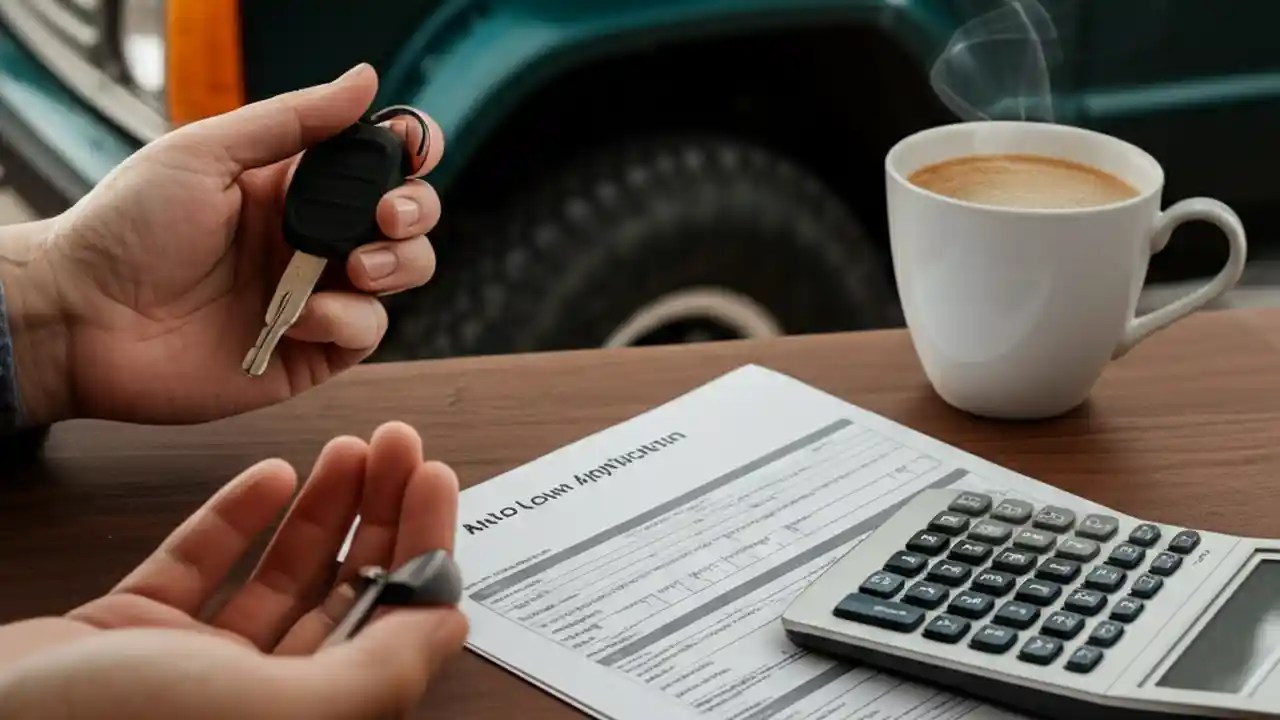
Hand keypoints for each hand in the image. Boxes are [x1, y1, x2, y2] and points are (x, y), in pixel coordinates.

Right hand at [0, 422, 467, 718]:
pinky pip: (199, 569)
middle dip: (380, 512)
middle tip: (401, 442)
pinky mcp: (129, 637)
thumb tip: (452, 627)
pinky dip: (236, 519)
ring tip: (352, 445)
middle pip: (345, 593)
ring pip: (279, 575)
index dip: (425, 549)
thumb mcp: (276, 711)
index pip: (395, 628)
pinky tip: (269, 474)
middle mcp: (255, 702)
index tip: (438, 477)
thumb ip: (377, 671)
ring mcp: (189, 670)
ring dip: (320, 506)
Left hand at [1, 63, 443, 424]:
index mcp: (294, 183)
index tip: (411, 149)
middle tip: (386, 215)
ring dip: (398, 263)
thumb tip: (366, 80)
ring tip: (356, 266)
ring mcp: (319, 294)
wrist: (84, 318)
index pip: (378, 160)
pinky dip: (347, 319)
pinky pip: (367, 330)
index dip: (411, 151)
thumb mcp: (208, 152)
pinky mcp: (315, 351)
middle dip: (418, 210)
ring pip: (405, 272)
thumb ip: (293, 120)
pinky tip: (300, 315)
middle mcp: (315, 236)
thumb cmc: (128, 228)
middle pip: (409, 216)